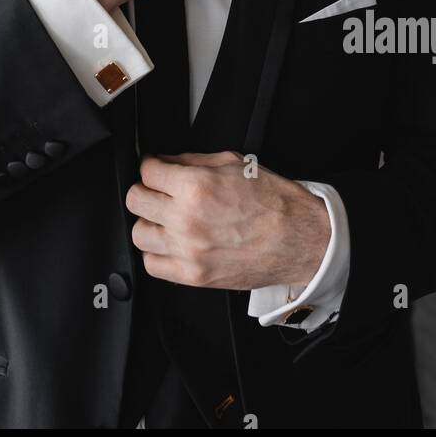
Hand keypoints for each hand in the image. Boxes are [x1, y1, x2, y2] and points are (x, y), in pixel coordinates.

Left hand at [124, 152, 330, 289]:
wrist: (299, 239)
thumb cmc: (273, 202)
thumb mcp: (232, 163)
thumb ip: (191, 161)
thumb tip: (165, 161)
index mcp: (196, 187)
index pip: (147, 171)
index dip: (151, 166)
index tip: (155, 169)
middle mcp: (187, 219)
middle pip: (136, 201)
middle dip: (146, 190)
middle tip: (158, 190)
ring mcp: (188, 250)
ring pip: (139, 233)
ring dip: (149, 222)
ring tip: (166, 218)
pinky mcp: (194, 275)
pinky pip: (152, 264)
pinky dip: (157, 252)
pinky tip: (171, 242)